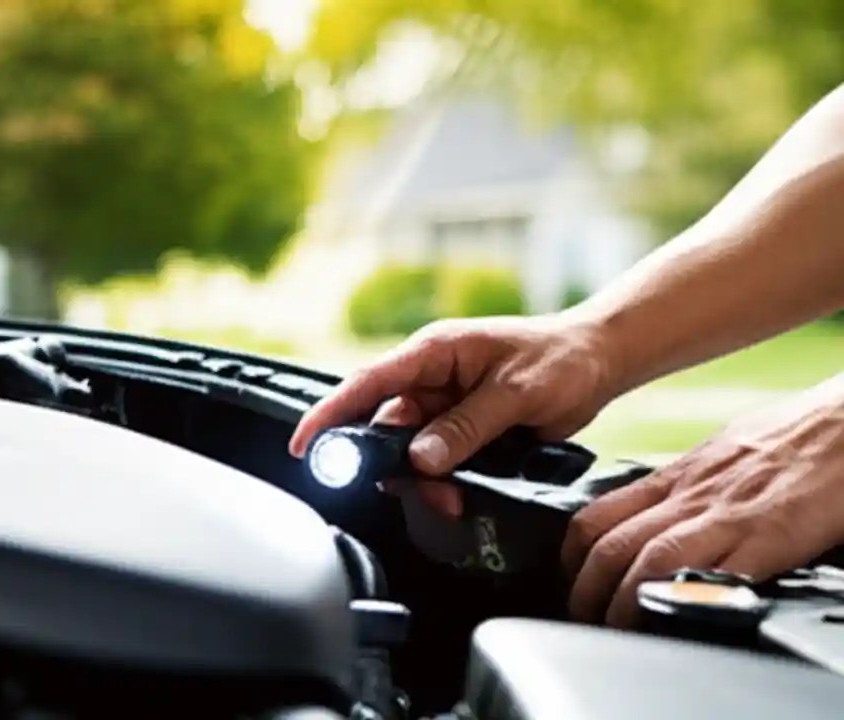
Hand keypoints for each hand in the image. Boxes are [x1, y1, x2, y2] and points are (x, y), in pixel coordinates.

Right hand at [289, 313, 621, 515]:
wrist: (599, 361)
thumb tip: (421, 458)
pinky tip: (460, 494)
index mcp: (433, 352)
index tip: (305, 445)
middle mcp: (431, 378)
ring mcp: (444, 405)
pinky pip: (436, 460)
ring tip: (450, 499)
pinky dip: (442, 482)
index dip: (330, 414)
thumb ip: (466, 427)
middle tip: (409, 491)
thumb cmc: (561, 358)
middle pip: (384, 427)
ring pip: (410, 451)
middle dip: (388, 464)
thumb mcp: (515, 392)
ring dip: (422, 479)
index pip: (367, 383)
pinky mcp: (460, 428)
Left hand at [563, 375, 843, 627]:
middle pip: (610, 545)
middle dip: (585, 590)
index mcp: (676, 477)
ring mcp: (727, 517)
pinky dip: (687, 598)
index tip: (569, 581)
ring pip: (649, 561)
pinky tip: (677, 619)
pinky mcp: (769, 536)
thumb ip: (687, 486)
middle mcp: (690, 497)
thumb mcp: (721, 454)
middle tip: (583, 617)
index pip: (597, 516)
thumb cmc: (793, 436)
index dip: (570, 557)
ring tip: (618, 629)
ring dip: (623, 603)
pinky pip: (715, 572)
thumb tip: (659, 514)